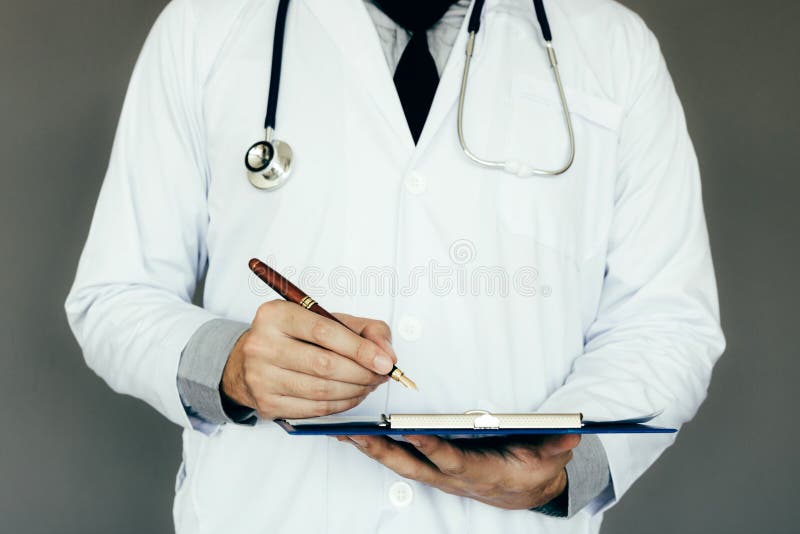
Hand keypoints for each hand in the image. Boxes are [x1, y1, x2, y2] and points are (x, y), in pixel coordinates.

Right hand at [221, 300, 395, 419]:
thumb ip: (363, 329)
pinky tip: (352, 395)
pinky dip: (342, 405)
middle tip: (381, 374)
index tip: (384, 360)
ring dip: (356, 390)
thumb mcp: (326, 320)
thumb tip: (386, 353)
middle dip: (362, 373)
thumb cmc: (293, 337)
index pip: (324, 332)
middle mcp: (263, 345)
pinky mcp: (266, 403)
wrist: (248, 362)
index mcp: (276, 315)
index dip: (360, 349)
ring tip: (370, 383)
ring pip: (322, 391)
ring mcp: (261, 377)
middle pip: (324, 365)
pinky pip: (315, 409)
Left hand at [338, 433, 578, 509]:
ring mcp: (440, 475)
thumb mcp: (550, 458)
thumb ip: (556, 446)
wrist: (526, 491)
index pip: (452, 461)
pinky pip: (401, 461)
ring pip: (400, 465)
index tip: (411, 433)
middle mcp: (454, 477)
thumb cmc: (533, 470)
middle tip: (358, 433)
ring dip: (373, 449)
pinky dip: (379, 449)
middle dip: (384, 451)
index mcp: (481, 473)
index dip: (432, 449)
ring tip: (347, 431)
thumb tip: (570, 433)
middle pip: (413, 466)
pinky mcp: (433, 470)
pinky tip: (360, 436)